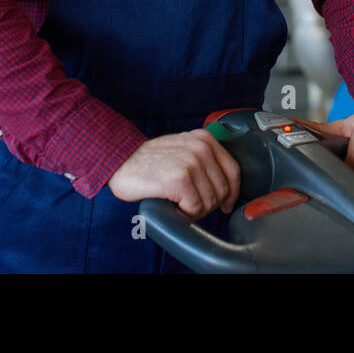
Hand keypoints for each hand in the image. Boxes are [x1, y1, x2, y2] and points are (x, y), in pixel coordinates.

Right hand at [107, 129, 240, 218]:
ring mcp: (192, 163)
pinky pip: (195, 208)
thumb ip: (204, 159)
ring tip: (178, 203)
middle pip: (223, 190)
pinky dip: (185, 213)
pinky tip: (173, 205)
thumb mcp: (183, 149)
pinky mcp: (180, 179)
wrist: (120, 162)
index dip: (232, 193)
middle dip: (209, 204)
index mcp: (205, 139)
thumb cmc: (150, 161)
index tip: (225, 204)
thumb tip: (225, 188)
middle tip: (190, 205)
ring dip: (195, 210)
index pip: (233, 171)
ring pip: (210, 202)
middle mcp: (201, 148)